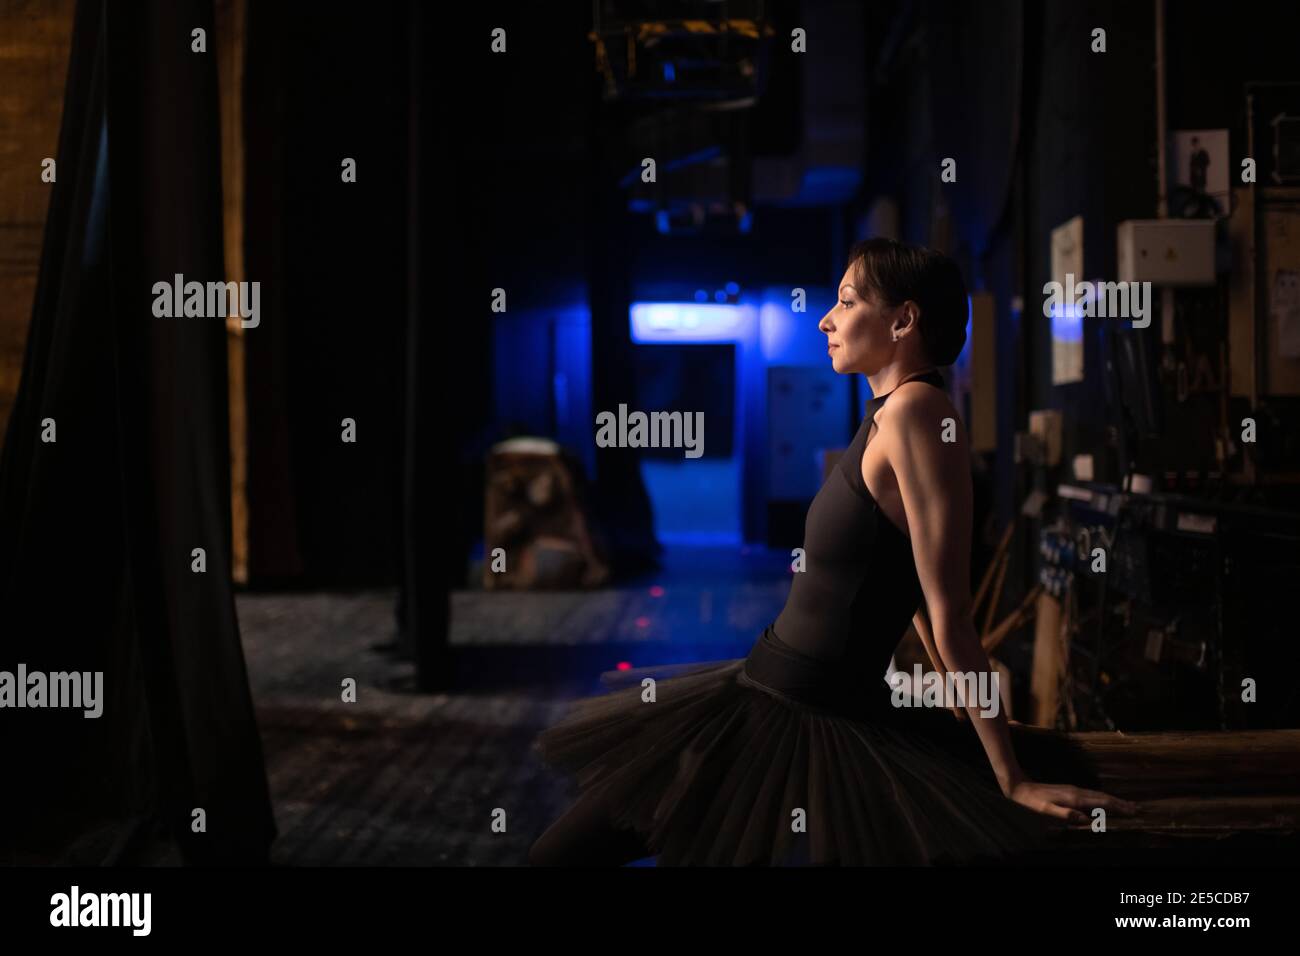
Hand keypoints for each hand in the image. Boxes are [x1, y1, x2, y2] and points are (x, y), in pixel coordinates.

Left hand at [1005, 779, 1138, 823]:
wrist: (1019, 787)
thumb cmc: (1031, 802)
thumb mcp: (1045, 811)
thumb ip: (1065, 814)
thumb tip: (1085, 819)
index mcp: (1074, 798)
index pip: (1101, 802)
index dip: (1118, 807)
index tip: (1133, 811)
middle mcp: (1076, 792)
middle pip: (1103, 797)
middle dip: (1121, 803)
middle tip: (1137, 809)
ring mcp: (1073, 790)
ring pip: (1098, 795)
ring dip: (1113, 801)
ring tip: (1127, 805)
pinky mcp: (1069, 791)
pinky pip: (1091, 796)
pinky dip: (1102, 799)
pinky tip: (1104, 803)